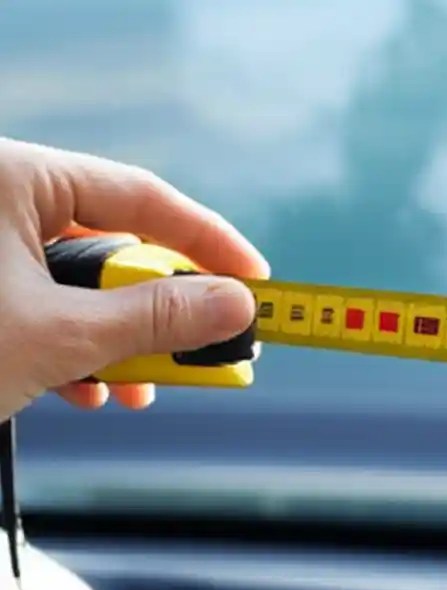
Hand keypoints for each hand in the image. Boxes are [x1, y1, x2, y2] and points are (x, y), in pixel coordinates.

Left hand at [0, 137, 268, 419]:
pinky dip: (72, 347)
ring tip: (138, 387)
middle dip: (156, 310)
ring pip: (79, 283)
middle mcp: (0, 198)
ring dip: (118, 340)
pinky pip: (41, 303)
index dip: (207, 240)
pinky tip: (86, 389)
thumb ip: (155, 317)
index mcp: (15, 177)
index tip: (255, 281)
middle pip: (112, 245)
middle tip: (207, 345)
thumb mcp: (58, 335)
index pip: (140, 196)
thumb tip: (238, 306)